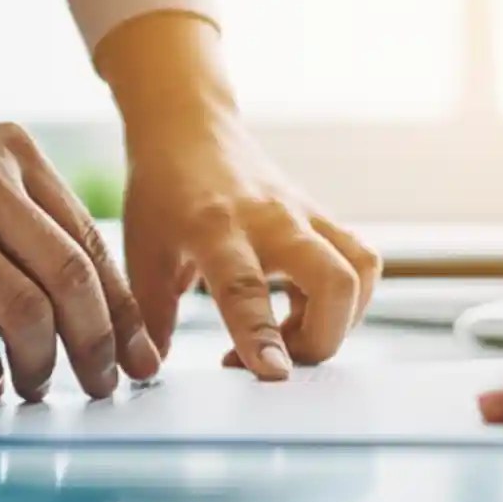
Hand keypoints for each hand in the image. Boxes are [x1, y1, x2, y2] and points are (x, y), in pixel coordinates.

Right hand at [0, 123, 159, 400]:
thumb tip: (110, 314)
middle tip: (102, 384)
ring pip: (27, 312)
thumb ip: (38, 223)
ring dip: (41, 366)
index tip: (140, 357)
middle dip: (98, 344)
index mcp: (17, 152)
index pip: (92, 242)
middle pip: (72, 277)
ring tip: (35, 386)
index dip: (123, 309)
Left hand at [97, 14, 380, 379]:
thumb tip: (150, 370)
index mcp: (215, 228)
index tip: (275, 375)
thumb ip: (151, 316)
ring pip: (360, 269)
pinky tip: (303, 313)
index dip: (263, 336)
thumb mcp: (142, 253)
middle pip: (333, 280)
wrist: (188, 126)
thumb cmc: (162, 190)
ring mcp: (305, 214)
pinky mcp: (323, 217)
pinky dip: (344, 299)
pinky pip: (359, 261)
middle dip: (323, 339)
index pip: (247, 288)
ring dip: (341, 318)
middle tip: (282, 360)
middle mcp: (271, 219)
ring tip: (293, 335)